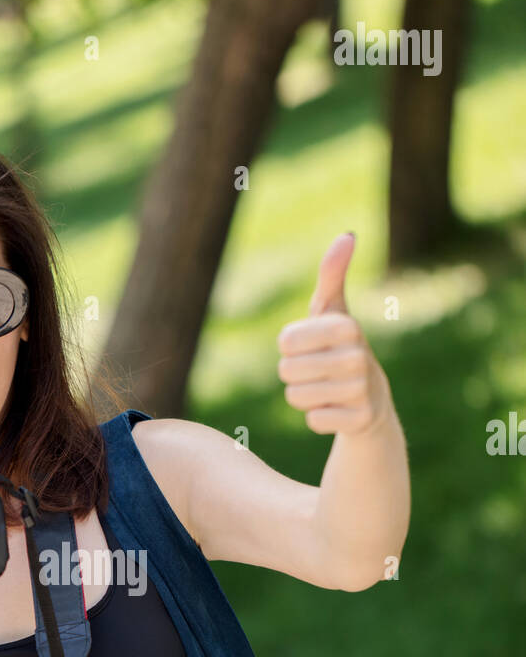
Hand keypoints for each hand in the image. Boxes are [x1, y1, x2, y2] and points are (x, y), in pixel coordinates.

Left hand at [276, 233, 391, 435]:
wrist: (371, 401)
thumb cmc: (340, 349)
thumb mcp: (333, 311)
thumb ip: (332, 274)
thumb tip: (348, 235)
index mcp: (346, 327)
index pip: (285, 341)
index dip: (289, 349)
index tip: (309, 347)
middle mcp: (358, 357)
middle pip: (286, 371)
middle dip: (293, 375)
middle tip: (316, 373)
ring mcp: (361, 390)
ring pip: (296, 397)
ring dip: (304, 397)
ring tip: (325, 390)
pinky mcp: (361, 420)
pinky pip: (313, 421)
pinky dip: (318, 418)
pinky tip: (336, 410)